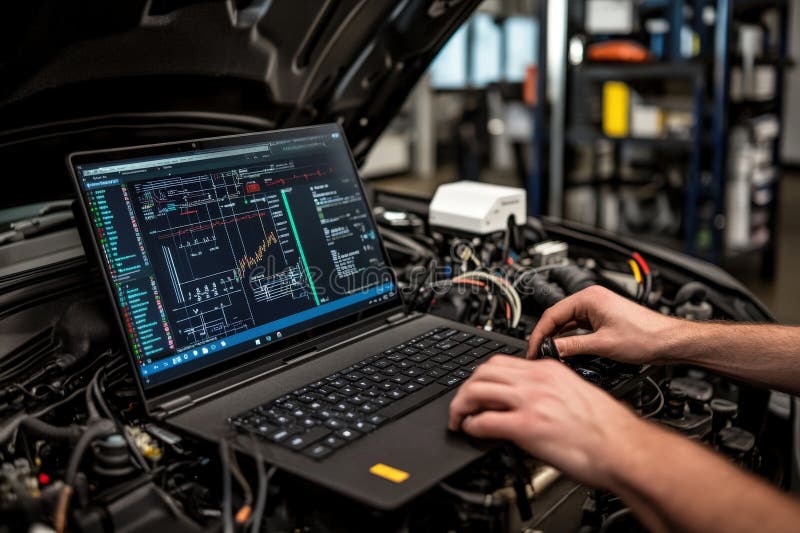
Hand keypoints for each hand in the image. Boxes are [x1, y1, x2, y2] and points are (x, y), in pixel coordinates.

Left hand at [448, 355, 642, 487]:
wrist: (624, 448)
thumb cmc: (608, 428)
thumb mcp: (575, 395)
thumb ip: (549, 392)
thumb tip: (529, 402)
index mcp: (550, 370)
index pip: (502, 363)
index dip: (483, 376)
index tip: (478, 389)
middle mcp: (537, 381)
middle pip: (483, 372)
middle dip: (466, 388)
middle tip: (462, 404)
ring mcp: (530, 402)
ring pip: (476, 390)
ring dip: (461, 405)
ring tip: (459, 418)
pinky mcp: (526, 426)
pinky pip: (483, 421)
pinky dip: (471, 426)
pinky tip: (473, 432)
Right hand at [527, 285, 679, 364]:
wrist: (670, 341)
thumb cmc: (646, 336)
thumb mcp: (603, 345)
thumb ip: (572, 347)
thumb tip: (550, 349)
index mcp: (589, 298)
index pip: (552, 314)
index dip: (539, 334)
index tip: (532, 349)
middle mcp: (592, 300)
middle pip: (557, 318)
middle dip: (546, 336)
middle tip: (537, 354)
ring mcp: (597, 309)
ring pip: (567, 324)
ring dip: (558, 339)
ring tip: (549, 355)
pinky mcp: (602, 319)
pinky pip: (578, 328)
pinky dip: (570, 340)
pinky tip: (566, 351)